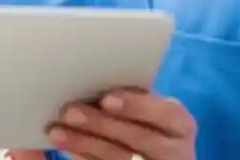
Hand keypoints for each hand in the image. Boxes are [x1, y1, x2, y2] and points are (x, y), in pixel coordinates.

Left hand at [46, 89, 195, 159]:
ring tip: (58, 130)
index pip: (167, 114)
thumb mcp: (152, 111)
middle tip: (70, 111)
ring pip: (120, 158)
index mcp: (181, 125)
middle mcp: (175, 152)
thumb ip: (134, 99)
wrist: (155, 156)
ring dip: (85, 143)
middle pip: (139, 138)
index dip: (137, 105)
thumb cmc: (147, 123)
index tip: (107, 99)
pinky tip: (68, 147)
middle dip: (101, 124)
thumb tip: (98, 86)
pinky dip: (85, 158)